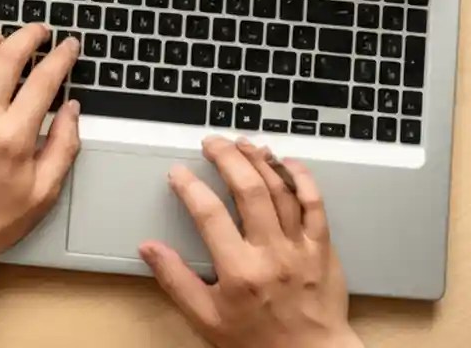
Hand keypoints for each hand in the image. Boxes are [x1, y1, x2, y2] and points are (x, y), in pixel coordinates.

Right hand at [139, 137, 360, 347]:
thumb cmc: (257, 341)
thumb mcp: (206, 318)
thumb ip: (176, 280)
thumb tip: (149, 248)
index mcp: (239, 272)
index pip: (209, 215)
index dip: (190, 187)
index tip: (178, 173)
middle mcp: (271, 253)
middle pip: (249, 190)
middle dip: (227, 157)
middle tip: (212, 142)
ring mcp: (300, 247)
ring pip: (281, 190)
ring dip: (260, 160)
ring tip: (242, 144)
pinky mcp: (322, 247)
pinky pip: (315, 203)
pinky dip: (301, 178)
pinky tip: (286, 162)